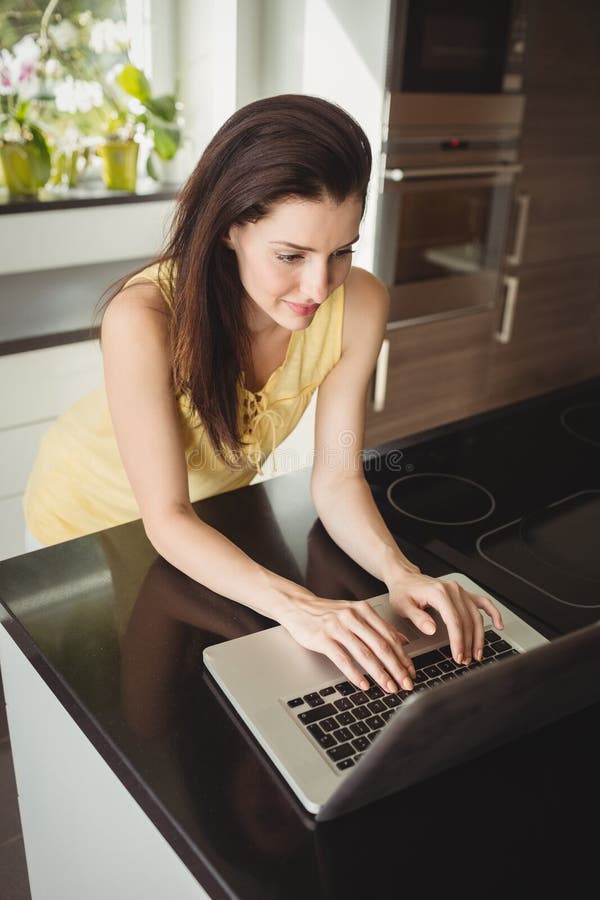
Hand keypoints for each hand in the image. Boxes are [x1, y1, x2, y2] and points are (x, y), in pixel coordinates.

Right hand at [279, 593, 416, 693]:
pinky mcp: (323, 638)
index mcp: (364, 611)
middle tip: (405, 684)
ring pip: (364, 653)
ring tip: (389, 687)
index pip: (389, 636)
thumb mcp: (356, 613)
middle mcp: (353, 617)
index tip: (411, 672)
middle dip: (396, 667)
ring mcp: (338, 627)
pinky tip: (363, 684)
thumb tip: (403, 641)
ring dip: (379, 673)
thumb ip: (378, 626)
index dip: (402, 656)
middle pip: (380, 645)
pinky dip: (355, 673)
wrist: (298, 606)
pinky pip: (342, 659)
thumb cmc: (328, 613)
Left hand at [387, 571, 504, 665]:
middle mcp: (453, 590)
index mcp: (439, 592)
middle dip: (468, 643)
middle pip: (467, 620)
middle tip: (465, 661)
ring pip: (476, 615)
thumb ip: (417, 618)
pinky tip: (499, 625)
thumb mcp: (403, 605)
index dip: (458, 640)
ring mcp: (460, 591)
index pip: (454, 620)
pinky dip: (493, 613)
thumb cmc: (403, 591)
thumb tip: (432, 629)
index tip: (458, 656)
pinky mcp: (463, 594)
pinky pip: (482, 602)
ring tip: (477, 654)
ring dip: (479, 636)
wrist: (405, 578)